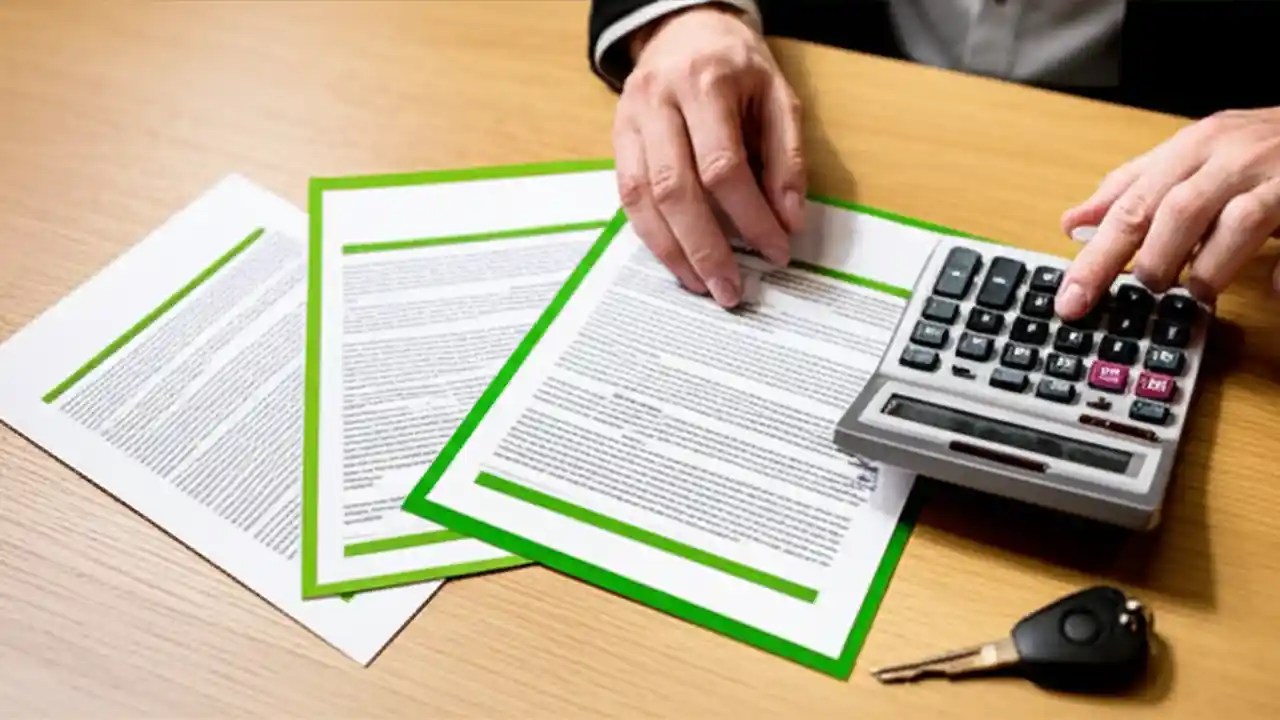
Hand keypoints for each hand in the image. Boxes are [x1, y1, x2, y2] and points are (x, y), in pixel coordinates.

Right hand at [612, 5, 805, 307]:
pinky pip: (627, 197)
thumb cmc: (736, 67)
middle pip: (676, 189)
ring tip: (702, 286)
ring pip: (643, 199)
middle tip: (730, 290)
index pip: (724, 166)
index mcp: (706, 84)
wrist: (684, 30)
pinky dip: (652, 235)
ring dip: (673, 252)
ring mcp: (630, 121)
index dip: (751, 217)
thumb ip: (785, 158)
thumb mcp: (778, 97)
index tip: (776, 251)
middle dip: (705, 248)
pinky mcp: (617, 139)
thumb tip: (788, 221)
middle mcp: (659, 101)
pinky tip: (677, 261)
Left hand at [1057, 107, 1279, 318]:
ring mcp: (1278, 175)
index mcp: (1191, 148)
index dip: (1096, 258)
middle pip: (1177, 211)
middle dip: (1154, 261)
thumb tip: (1073, 223)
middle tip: (1149, 287)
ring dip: (1211, 268)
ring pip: (1237, 223)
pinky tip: (1273, 286)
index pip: (1130, 206)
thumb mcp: (1189, 157)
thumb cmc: (1257, 148)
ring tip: (1199, 291)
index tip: (1071, 300)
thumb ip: (1132, 189)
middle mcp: (1231, 156)